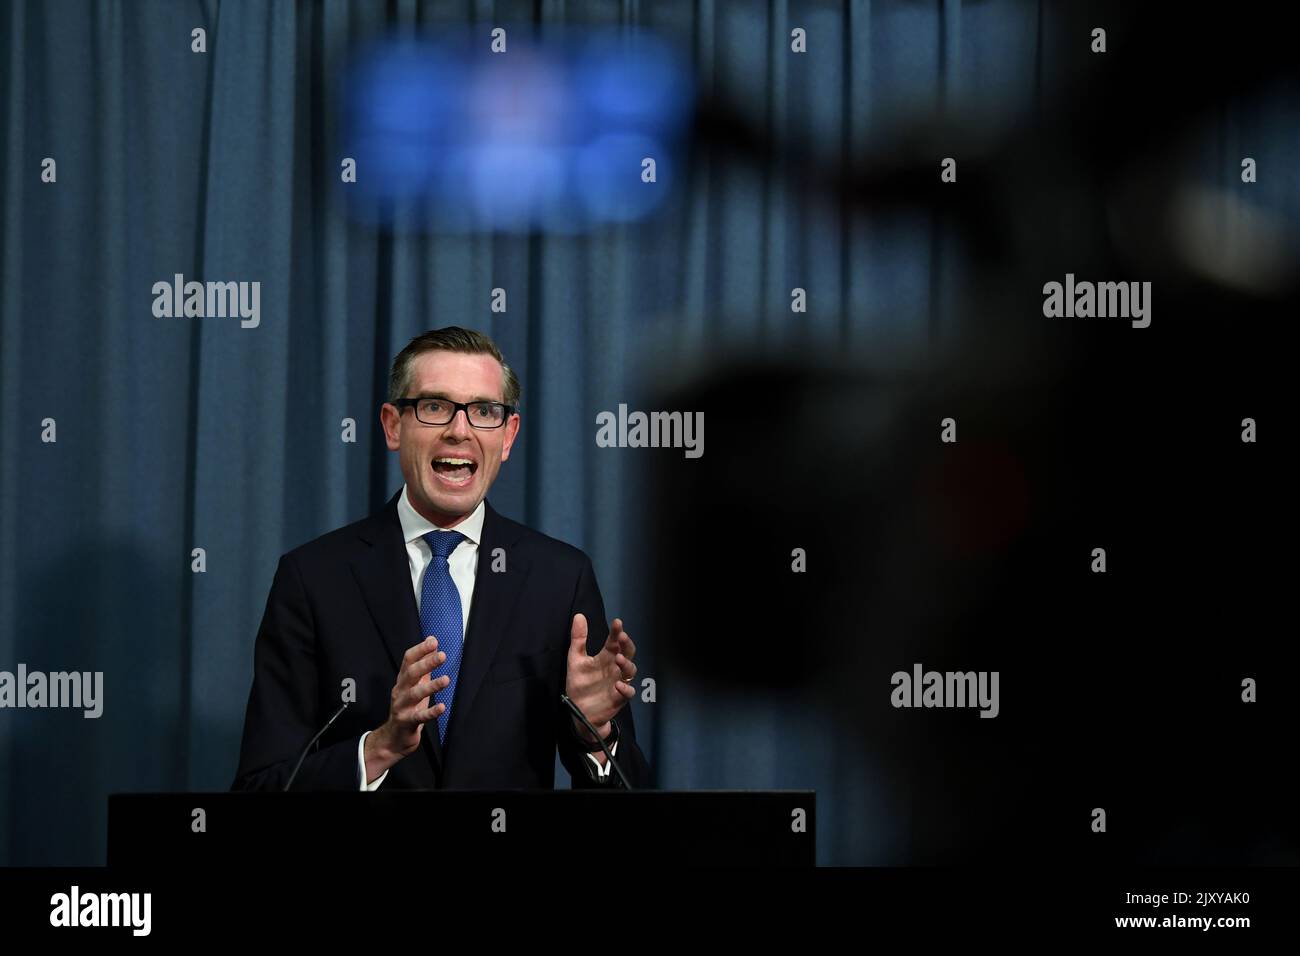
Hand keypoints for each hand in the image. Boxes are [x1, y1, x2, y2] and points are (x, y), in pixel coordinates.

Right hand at [365, 636, 447, 779]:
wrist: (393, 738)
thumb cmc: (408, 708)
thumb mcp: (415, 685)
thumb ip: (424, 666)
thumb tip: (432, 642)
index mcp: (403, 681)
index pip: (408, 661)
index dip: (420, 650)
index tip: (433, 641)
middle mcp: (400, 691)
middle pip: (411, 674)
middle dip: (426, 663)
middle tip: (442, 656)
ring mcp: (402, 707)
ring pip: (415, 694)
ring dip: (431, 686)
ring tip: (446, 680)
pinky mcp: (407, 722)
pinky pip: (419, 716)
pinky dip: (431, 712)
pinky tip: (442, 707)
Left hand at [565, 614, 636, 741]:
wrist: (579, 711)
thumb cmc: (580, 684)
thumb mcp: (575, 660)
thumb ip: (578, 639)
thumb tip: (579, 615)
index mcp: (606, 657)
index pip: (614, 641)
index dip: (616, 632)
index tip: (617, 622)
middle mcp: (615, 668)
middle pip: (628, 653)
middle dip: (627, 644)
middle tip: (622, 637)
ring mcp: (619, 682)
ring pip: (630, 671)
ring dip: (626, 664)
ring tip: (618, 658)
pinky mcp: (619, 698)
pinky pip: (628, 692)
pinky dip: (625, 688)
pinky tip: (618, 684)